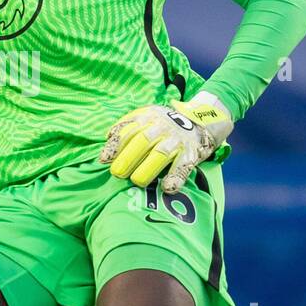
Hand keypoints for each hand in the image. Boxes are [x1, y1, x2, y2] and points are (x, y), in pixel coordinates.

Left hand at [99, 90, 233, 192]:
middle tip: (117, 173)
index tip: (104, 159)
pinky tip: (167, 188)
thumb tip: (105, 146)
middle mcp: (161, 127)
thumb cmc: (164, 124)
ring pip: (161, 154)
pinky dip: (176, 177)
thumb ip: (126, 128)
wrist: (201, 118)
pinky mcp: (191, 153)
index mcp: (147, 117)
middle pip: (142, 142)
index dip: (115, 145)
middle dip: (128, 158)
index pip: (128, 130)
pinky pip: (183, 166)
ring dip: (147, 169)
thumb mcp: (146, 117)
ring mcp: (177, 140)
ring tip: (137, 181)